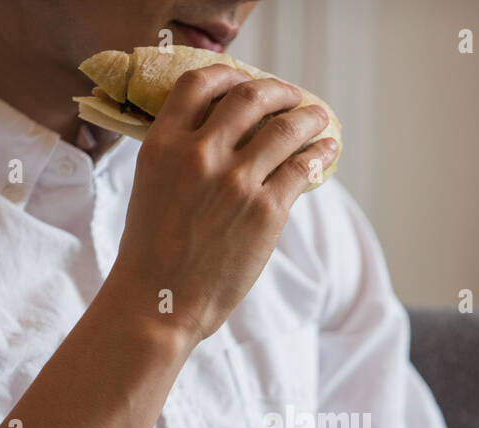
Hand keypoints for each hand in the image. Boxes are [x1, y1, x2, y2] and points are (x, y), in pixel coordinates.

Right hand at [107, 64, 338, 344]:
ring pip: (285, 129)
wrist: (159, 302)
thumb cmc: (151, 252)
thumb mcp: (151, 186)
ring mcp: (235, 182)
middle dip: (279, 90)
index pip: (199, 83)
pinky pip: (302, 167)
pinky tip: (327, 149)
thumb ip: (179, 153)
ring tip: (319, 117)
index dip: (228, 73)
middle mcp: (199, 155)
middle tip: (292, 96)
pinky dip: (320, 152)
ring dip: (309, 117)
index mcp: (163, 145)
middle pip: (250, 97)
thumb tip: (221, 133)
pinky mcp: (266, 211)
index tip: (245, 79)